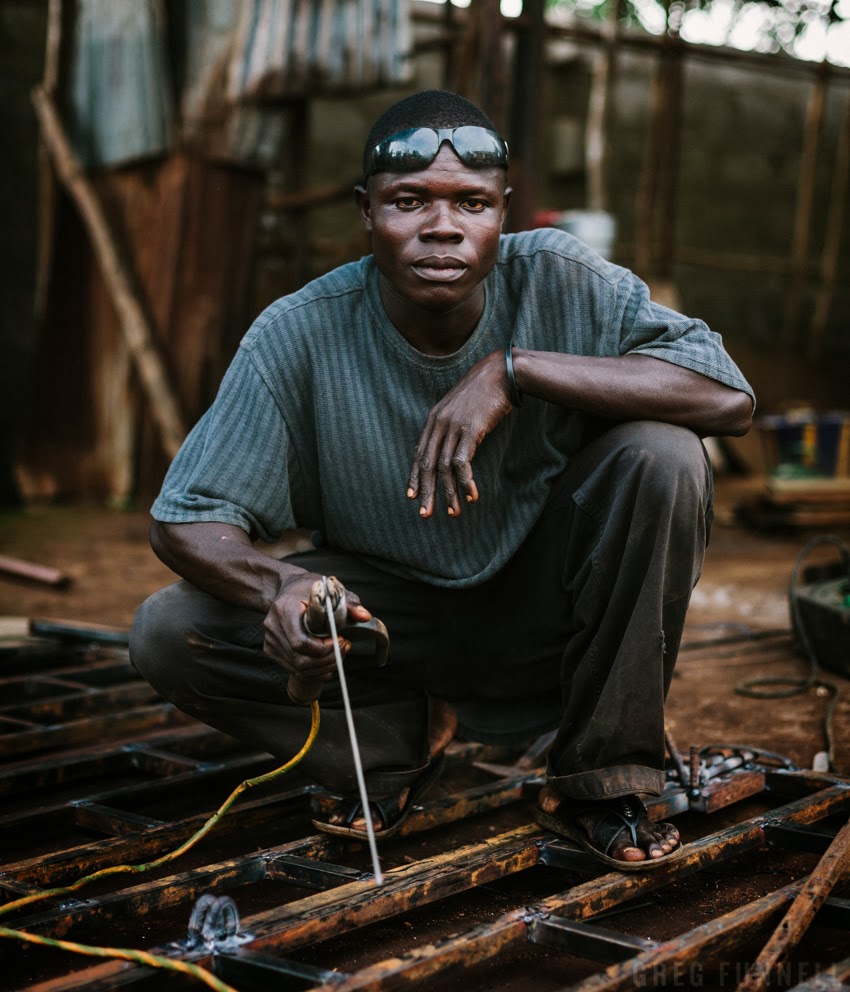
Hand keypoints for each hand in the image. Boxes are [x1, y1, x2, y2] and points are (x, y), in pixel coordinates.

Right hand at [262, 570, 370, 680]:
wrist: (284, 589)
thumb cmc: (307, 587)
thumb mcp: (329, 588)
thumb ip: (348, 603)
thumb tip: (365, 616)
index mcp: (284, 610)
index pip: (300, 642)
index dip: (323, 649)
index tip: (340, 639)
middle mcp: (273, 628)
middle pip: (300, 660)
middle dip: (328, 660)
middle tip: (345, 647)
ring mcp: (270, 641)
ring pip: (299, 668)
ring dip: (324, 666)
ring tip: (339, 652)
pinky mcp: (271, 650)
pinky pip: (295, 669)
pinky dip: (315, 670)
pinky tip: (327, 661)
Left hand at [408, 349, 513, 518]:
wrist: (501, 373)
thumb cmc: (483, 391)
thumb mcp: (460, 407)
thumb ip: (450, 424)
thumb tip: (449, 445)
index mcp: (434, 419)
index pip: (419, 453)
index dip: (415, 477)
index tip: (412, 497)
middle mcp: (439, 424)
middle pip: (428, 464)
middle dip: (427, 492)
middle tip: (426, 514)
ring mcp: (453, 427)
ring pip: (444, 468)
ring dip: (449, 493)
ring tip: (453, 512)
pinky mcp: (470, 430)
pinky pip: (462, 462)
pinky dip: (465, 482)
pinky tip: (472, 496)